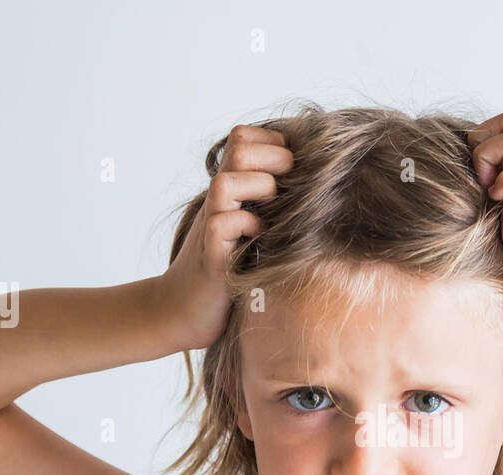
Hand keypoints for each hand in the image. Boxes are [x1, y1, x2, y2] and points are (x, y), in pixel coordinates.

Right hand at [159, 124, 292, 349]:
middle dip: (274, 157)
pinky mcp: (210, 256)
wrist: (184, 311)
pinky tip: (260, 241)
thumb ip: (269, 205)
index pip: (244, 136)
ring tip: (273, 208)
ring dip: (258, 188)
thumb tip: (318, 188)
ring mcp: (211, 224)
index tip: (292, 167)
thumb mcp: (252, 229)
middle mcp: (218, 200)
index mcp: (231, 189)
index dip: (273, 142)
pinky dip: (246, 227)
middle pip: (238, 146)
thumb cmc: (228, 270)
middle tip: (290, 184)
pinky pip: (222, 225)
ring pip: (225, 181)